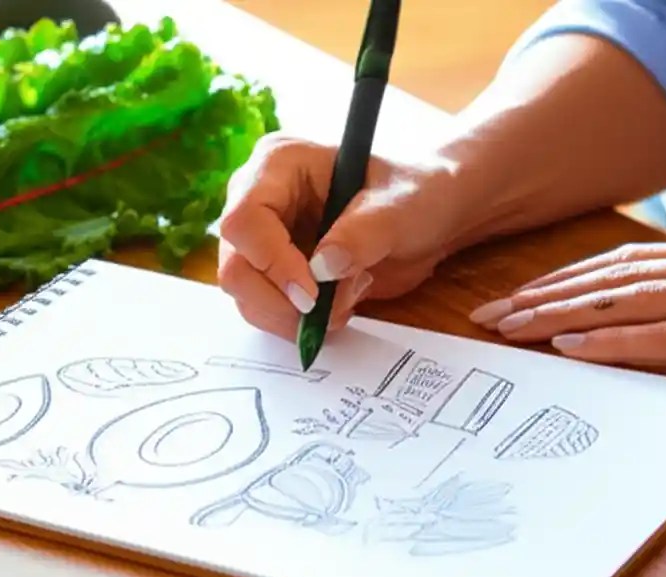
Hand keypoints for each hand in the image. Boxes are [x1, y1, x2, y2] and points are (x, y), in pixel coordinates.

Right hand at [216, 133, 462, 340]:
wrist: (430, 216)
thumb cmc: (416, 193)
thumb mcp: (400, 207)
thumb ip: (363, 234)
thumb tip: (322, 268)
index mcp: (279, 165)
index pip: (244, 219)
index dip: (271, 262)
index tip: (312, 293)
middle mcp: (257, 200)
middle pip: (235, 266)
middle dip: (281, 299)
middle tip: (331, 307)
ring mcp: (261, 240)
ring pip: (245, 295)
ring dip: (295, 314)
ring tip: (348, 296)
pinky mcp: (272, 273)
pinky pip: (264, 310)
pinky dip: (299, 322)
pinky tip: (339, 303)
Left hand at [470, 235, 665, 382]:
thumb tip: (653, 317)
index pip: (628, 261)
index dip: (567, 275)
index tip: (519, 293)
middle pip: (614, 275)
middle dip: (545, 293)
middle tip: (491, 314)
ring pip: (629, 299)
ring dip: (562, 314)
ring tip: (512, 330)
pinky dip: (614, 340)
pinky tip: (571, 347)